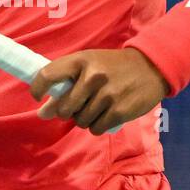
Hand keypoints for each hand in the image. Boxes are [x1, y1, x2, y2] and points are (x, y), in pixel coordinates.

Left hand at [29, 47, 169, 136]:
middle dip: (67, 112)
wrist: (152, 67)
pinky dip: (98, 125)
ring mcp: (106, 94)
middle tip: (79, 105)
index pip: (48, 75)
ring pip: (80, 121)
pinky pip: (96, 129)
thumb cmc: (113, 66)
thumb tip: (43, 112)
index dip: (37, 89)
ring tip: (98, 106)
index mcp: (81, 60)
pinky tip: (108, 114)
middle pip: (64, 108)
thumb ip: (66, 84)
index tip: (39, 98)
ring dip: (85, 119)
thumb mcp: (90, 65)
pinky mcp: (119, 111)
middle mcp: (92, 76)